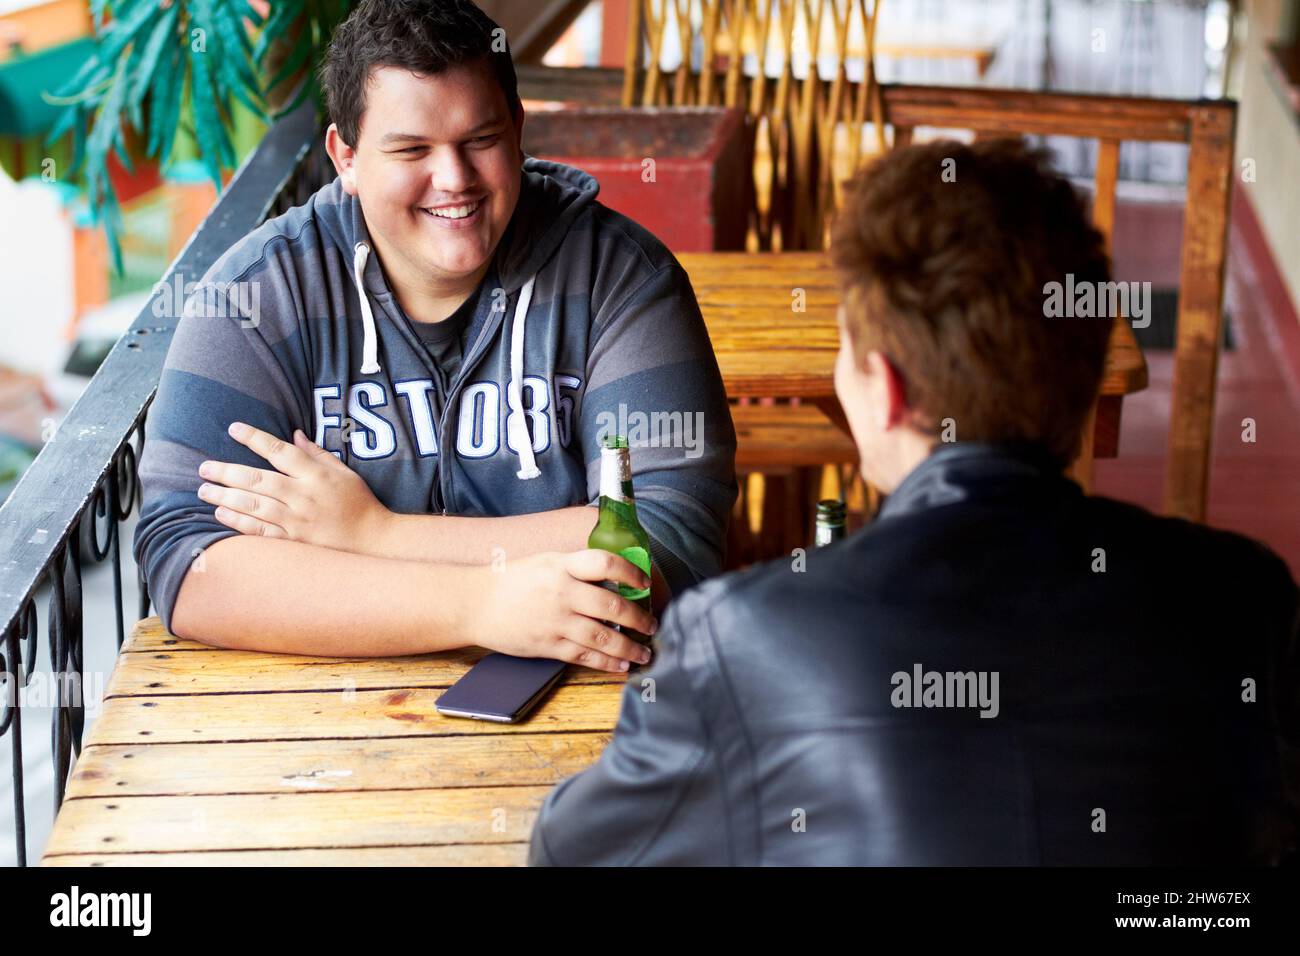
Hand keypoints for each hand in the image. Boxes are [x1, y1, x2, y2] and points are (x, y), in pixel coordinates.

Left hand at [196, 421, 392, 553]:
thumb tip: (294, 435)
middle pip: (258, 479)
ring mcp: (297, 521)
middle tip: (203, 467)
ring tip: (204, 488)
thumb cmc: (359, 503)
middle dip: (226, 471)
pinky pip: (260, 531)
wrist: (373, 541)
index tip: (234, 428)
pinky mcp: (294, 543)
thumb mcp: (344, 472)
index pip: (280, 451)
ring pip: (253, 505)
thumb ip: (317, 454)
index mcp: (316, 474)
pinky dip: (238, 521)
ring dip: (225, 495)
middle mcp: (303, 496)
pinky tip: (220, 512)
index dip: (255, 438)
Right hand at [472, 550, 657, 672]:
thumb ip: (577, 568)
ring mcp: (556, 621)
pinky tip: (621, 665)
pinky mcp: (548, 645)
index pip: (604, 563)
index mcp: (562, 566)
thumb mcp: (546, 561)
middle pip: (611, 606)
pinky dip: (607, 662)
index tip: (644, 583)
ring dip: (629, 647)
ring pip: (603, 637)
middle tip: (652, 625)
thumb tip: (614, 576)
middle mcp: (562, 592)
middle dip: (639, 618)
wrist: (476, 603)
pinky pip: (584, 656)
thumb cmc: (513, 580)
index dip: (630, 572)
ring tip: (645, 653)